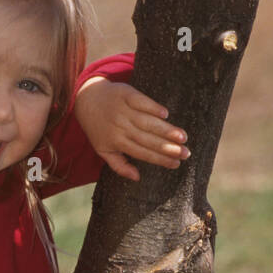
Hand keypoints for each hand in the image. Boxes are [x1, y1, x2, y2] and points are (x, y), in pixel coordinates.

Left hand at [73, 77, 190, 181]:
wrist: (86, 99)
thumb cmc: (98, 128)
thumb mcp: (103, 150)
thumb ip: (119, 165)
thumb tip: (137, 178)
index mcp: (117, 142)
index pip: (142, 153)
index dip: (160, 159)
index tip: (176, 164)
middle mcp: (121, 127)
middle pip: (147, 139)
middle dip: (168, 147)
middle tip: (186, 153)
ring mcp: (124, 110)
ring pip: (147, 122)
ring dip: (165, 129)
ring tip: (182, 137)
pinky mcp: (126, 94)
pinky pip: (141, 101)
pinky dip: (153, 107)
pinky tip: (166, 114)